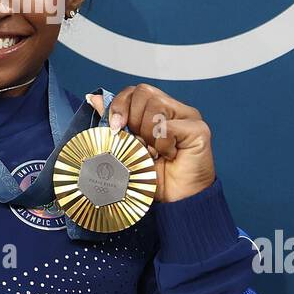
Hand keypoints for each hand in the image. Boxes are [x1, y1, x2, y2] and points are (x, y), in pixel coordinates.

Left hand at [86, 84, 214, 202]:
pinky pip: (168, 126)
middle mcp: (174, 109)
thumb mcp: (126, 147)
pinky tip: (168, 156)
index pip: (134, 91)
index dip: (120, 106)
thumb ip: (114, 122)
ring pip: (156, 106)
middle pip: (144, 92)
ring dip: (148, 135)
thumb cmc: (153, 177)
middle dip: (133, 121)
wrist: (175, 202)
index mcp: (157, 111)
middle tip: (139, 144)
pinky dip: (161, 145)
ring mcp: (189, 116)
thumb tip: (94, 99)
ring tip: (154, 152)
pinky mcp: (199, 129)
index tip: (115, 127)